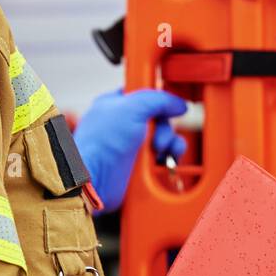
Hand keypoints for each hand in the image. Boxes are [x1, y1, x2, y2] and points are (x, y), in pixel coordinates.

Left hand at [73, 88, 187, 211]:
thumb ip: (158, 100)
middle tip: (157, 140)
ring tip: (162, 152)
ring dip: (171, 144)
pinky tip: (166, 162)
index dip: (159, 101)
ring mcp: (133, 148)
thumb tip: (180, 104)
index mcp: (117, 105)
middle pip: (160, 120)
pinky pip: (163, 160)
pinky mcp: (140, 168)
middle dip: (165, 129)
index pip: (145, 96)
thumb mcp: (132, 107)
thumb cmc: (102, 143)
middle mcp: (125, 126)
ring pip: (165, 140)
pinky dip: (169, 160)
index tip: (168, 108)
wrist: (95, 179)